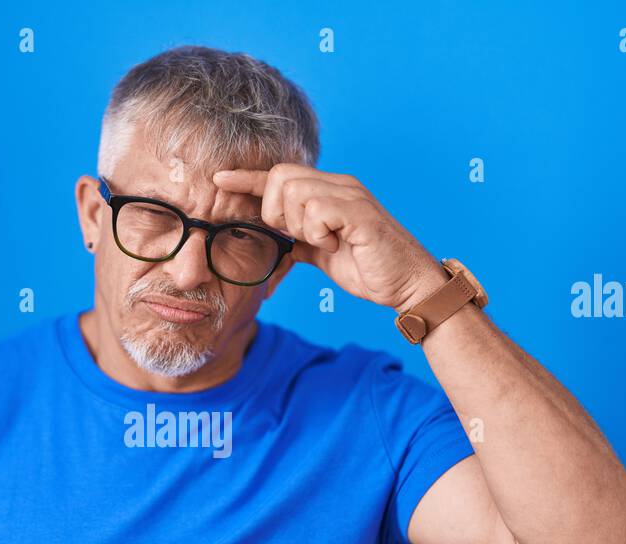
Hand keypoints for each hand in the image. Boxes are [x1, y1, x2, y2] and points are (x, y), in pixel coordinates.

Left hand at [212, 164, 443, 313]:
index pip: (279, 175)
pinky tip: (336, 244)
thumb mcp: (324, 255)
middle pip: (280, 178)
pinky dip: (318, 232)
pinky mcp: (360, 212)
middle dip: (276, 212)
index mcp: (329, 192)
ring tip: (325, 242)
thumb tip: (279, 245)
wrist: (407, 285)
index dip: (247, 178)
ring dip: (300, 225)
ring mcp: (350, 196)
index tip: (219, 180)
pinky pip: (317, 210)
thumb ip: (302, 243)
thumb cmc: (369, 269)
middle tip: (300, 237)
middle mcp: (339, 185)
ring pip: (295, 192)